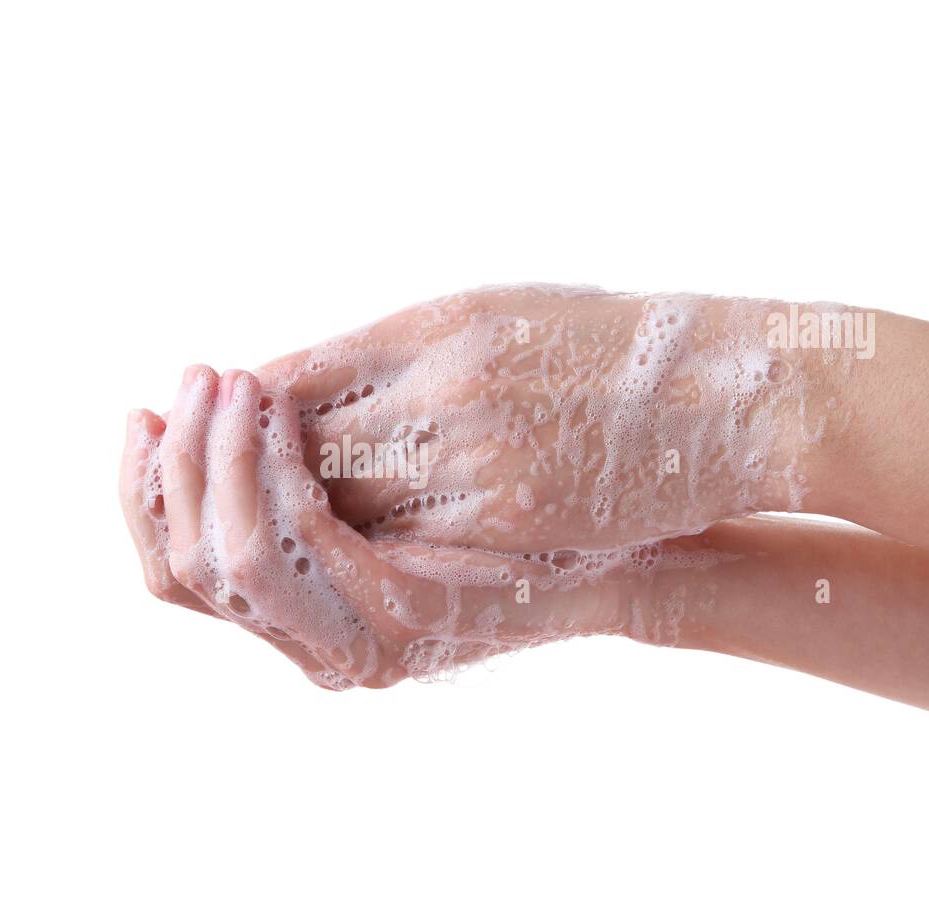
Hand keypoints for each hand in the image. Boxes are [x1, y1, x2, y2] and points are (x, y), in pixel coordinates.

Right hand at [121, 364, 646, 687]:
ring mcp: (359, 641)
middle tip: (193, 381)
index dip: (143, 491)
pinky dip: (272, 471)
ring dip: (217, 459)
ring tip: (231, 384)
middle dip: (175, 465)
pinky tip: (275, 407)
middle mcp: (319, 647)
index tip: (147, 411)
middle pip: (183, 569)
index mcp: (308, 616)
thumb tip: (228, 394)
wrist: (634, 536)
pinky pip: (299, 543)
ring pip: (229, 559)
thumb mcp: (394, 471)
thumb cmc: (518, 491)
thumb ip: (315, 462)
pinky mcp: (405, 617)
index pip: (174, 571)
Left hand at [257, 286, 836, 551]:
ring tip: (253, 534)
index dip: (241, 413)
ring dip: (288, 521)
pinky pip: (402, 547)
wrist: (724, 399)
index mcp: (437, 324)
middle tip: (204, 493)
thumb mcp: (497, 315)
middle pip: (300, 441)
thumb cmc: (606, 351)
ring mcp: (477, 457)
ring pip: (339, 503)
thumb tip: (307, 379)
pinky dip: (357, 555)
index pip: (297, 373)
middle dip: (243, 472)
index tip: (206, 431)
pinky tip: (333, 565)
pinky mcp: (510, 519)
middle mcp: (445, 384)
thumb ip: (403, 349)